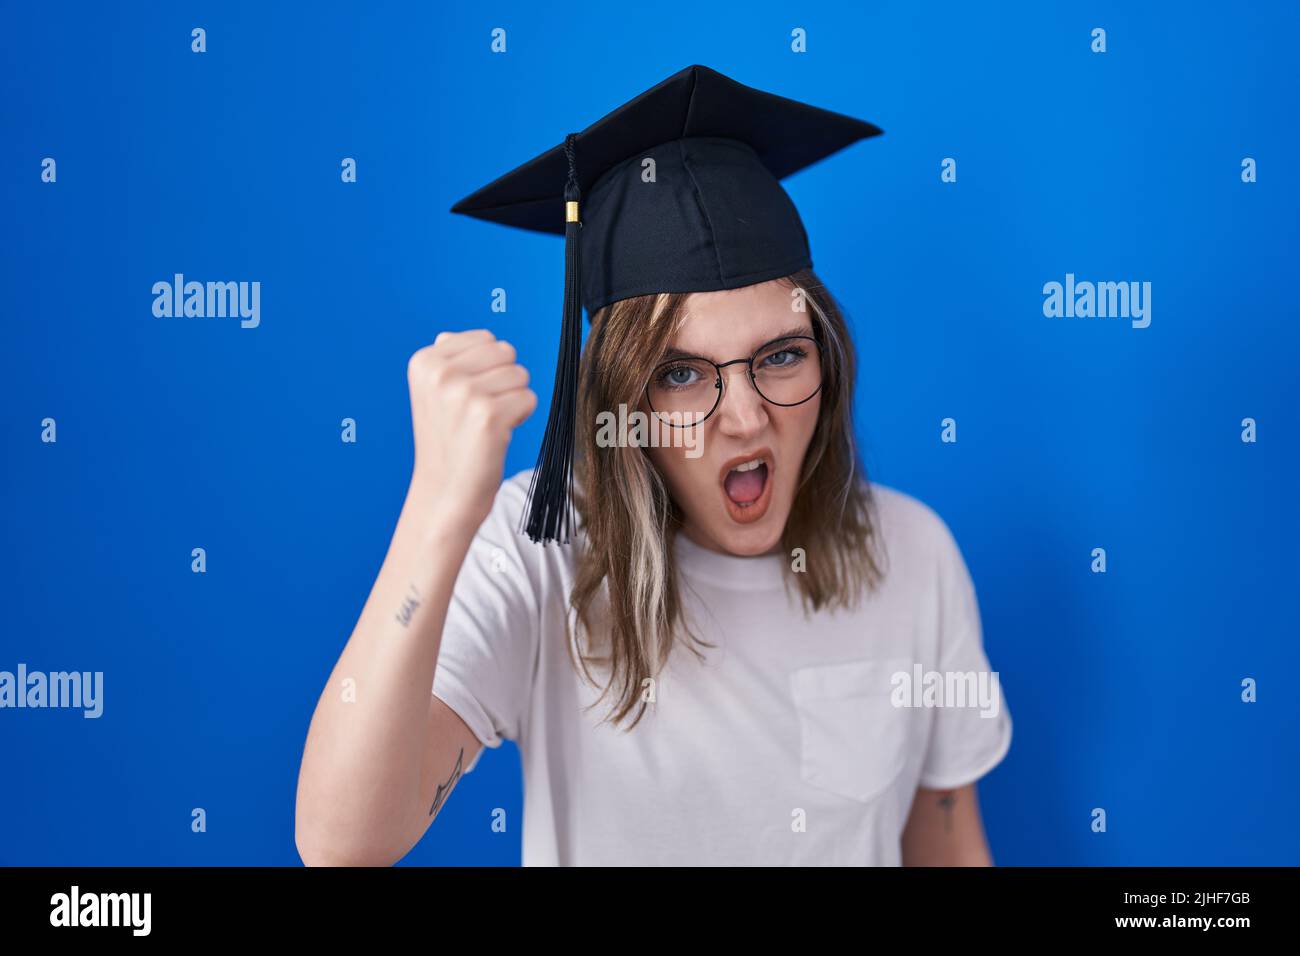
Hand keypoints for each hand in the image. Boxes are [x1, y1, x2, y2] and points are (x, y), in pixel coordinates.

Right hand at [406, 329, 536, 531]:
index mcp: (424, 361)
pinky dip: (520, 417)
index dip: (488, 368)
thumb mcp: (433, 395)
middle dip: (504, 380)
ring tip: (486, 424)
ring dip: (512, 400)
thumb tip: (449, 335)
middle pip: (506, 352)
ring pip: (520, 375)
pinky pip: (529, 398)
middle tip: (481, 412)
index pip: (486, 338)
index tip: (467, 398)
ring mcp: (463, 393)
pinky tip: (497, 435)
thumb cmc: (447, 441)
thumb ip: (445, 361)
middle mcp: (441, 373)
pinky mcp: (488, 416)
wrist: (445, 492)